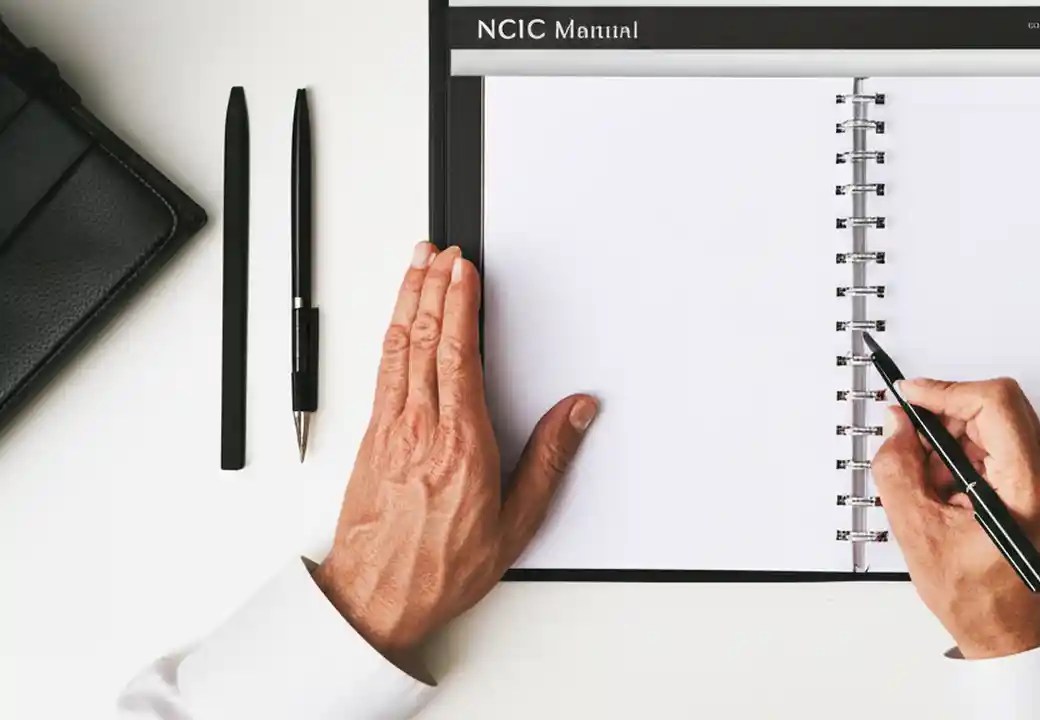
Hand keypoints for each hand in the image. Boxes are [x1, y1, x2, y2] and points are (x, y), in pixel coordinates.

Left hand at [315, 242, 596, 666]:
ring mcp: (391, 429)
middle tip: (439, 251)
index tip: (464, 269)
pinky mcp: (372, 439)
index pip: (459, 353)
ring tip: (415, 267)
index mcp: (461, 443)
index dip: (460, 303)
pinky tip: (397, 322)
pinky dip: (391, 336)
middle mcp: (421, 428)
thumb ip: (549, 460)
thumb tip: (577, 414)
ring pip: (398, 348)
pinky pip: (382, 372)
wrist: (377, 597)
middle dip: (432, 286)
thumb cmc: (441, 566)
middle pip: (425, 339)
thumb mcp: (516, 522)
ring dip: (406, 301)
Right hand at [872, 378, 1039, 659]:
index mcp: (1030, 486)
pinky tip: (950, 495)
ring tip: (932, 486)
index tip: (912, 396)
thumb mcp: (919, 533)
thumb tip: (897, 428)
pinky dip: (970, 459)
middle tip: (912, 445)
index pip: (994, 403)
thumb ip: (899, 469)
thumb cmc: (982, 601)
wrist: (1017, 638)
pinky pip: (1005, 447)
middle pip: (996, 408)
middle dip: (946, 421)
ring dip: (956, 443)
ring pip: (998, 425)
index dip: (945, 391)